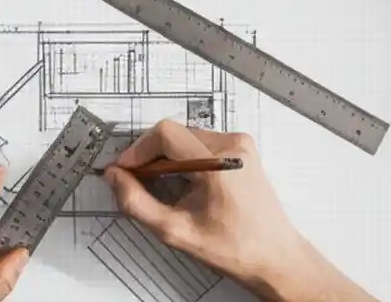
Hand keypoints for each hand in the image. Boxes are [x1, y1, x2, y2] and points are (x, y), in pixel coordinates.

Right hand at [104, 121, 374, 301]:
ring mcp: (240, 145)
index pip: (165, 133)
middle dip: (150, 155)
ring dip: (166, 157)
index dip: (138, 149)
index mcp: (218, 162)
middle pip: (174, 133)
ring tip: (160, 186)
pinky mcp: (242, 151)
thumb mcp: (176, 231)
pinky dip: (184, 158)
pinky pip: (201, 143)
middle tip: (136, 181)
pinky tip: (182, 183)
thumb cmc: (234, 248)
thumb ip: (137, 203)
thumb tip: (115, 178)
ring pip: (186, 137)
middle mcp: (232, 145)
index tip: (124, 170)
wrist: (275, 257)